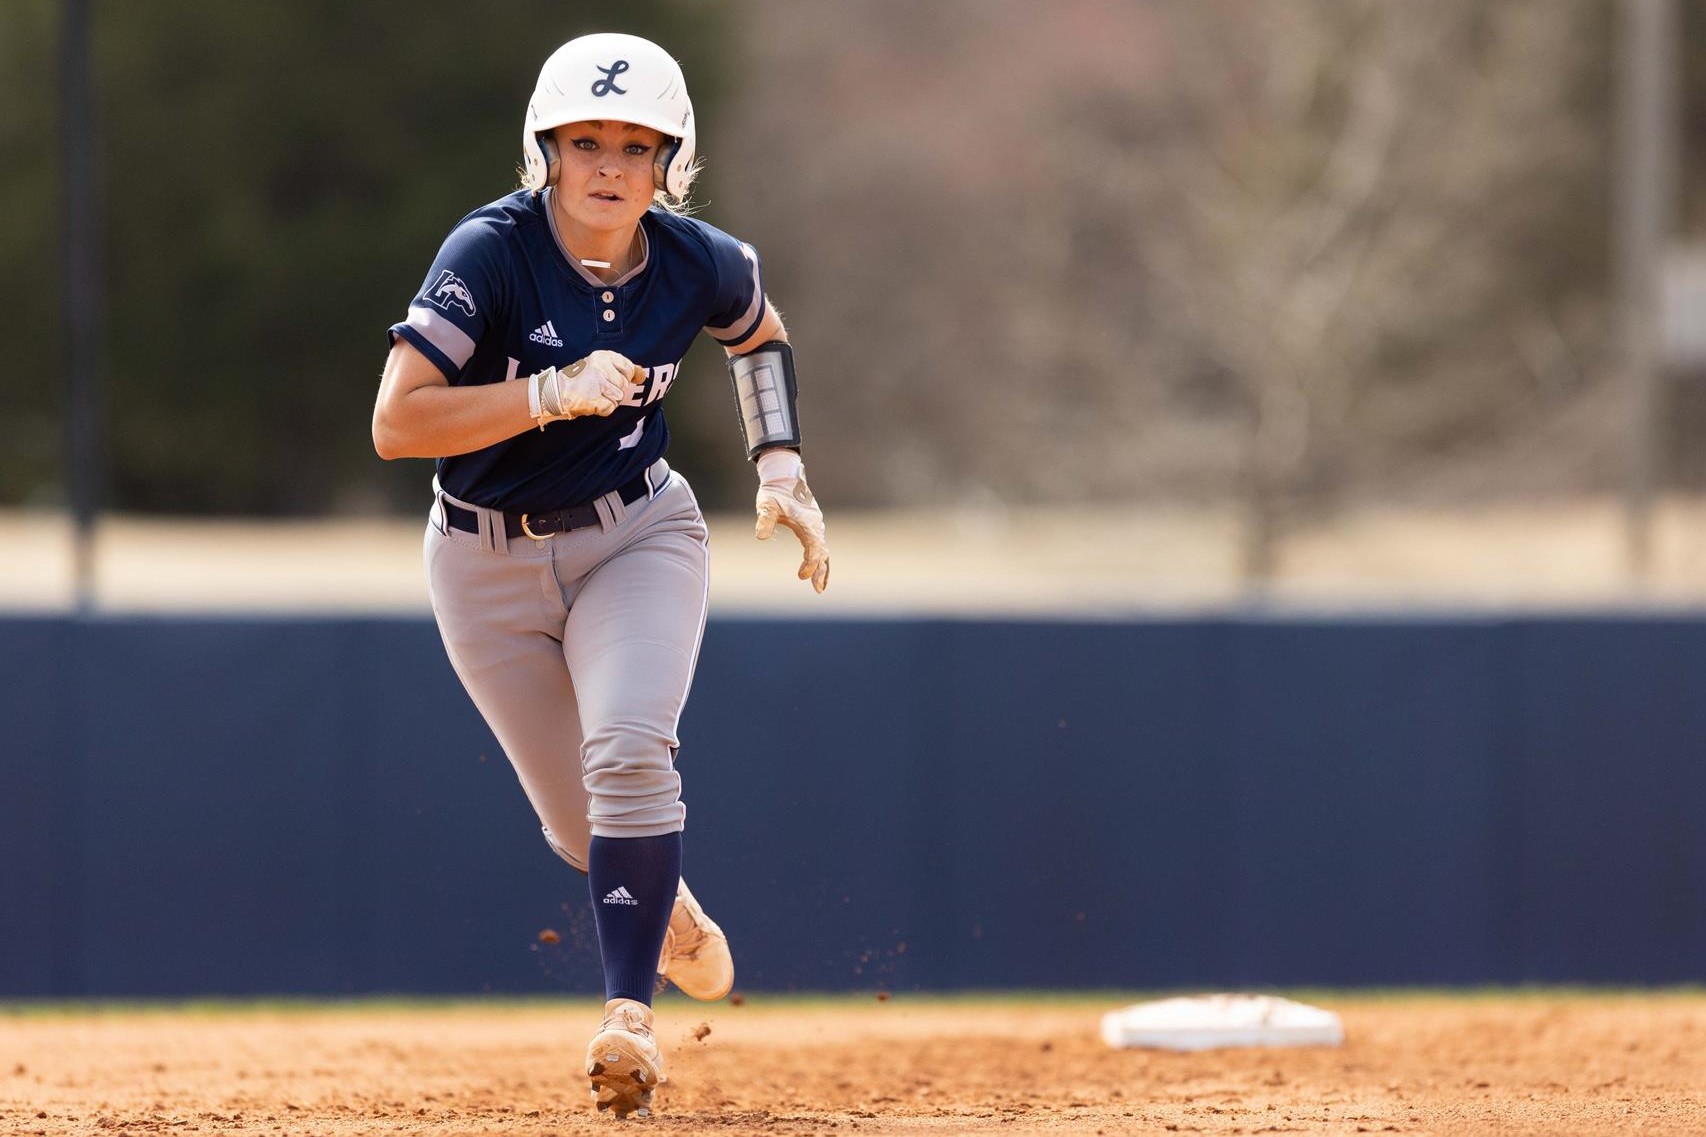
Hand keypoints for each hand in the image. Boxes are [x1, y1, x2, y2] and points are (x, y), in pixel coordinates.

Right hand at [530, 350, 644, 424]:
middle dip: (616, 391)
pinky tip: (591, 403)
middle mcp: (600, 366)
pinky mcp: (593, 397)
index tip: (619, 380)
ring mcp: (597, 382)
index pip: (628, 367)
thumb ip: (621, 369)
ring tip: (594, 395)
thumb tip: (643, 373)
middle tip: (599, 389)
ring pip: (618, 397)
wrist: (555, 392)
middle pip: (624, 385)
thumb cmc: (580, 380)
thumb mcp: (601, 367)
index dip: (628, 377)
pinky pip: (610, 408)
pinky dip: (602, 409)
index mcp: (603, 356)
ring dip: (609, 401)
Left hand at [754, 448, 829, 592]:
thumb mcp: (767, 504)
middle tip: (817, 589)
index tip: (802, 575)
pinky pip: (818, 546)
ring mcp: (814, 525)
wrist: (783, 476)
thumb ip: (765, 520)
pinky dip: (819, 560)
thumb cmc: (774, 490)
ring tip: (818, 587)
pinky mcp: (810, 526)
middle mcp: (815, 524)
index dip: (811, 562)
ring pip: (823, 550)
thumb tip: (761, 537)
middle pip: (822, 551)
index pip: (814, 546)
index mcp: (808, 520)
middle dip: (820, 570)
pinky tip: (814, 572)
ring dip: (822, 568)